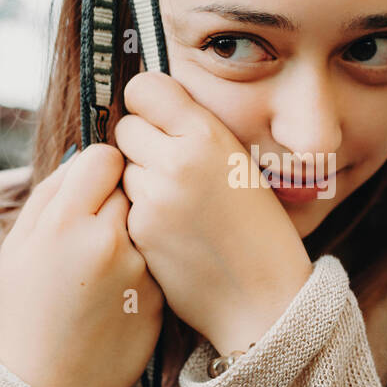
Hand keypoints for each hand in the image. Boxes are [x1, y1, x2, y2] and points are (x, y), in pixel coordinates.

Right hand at [0, 144, 163, 386]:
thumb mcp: (18, 246)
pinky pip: (157, 261)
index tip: (93, 188)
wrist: (46, 386)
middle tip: (91, 236)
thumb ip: (51, 193)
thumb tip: (88, 158)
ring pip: (147, 224)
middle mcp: (105, 240)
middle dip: (115, 202)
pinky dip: (142, 270)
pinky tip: (115, 297)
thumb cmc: (26, 310)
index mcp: (63, 222)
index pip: (104, 157)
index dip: (100, 169)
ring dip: (131, 236)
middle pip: (130, 187)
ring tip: (100, 273)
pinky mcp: (159, 296)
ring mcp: (137, 270)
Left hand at [114, 71, 312, 354]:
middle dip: (141, 145)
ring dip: (139, 181)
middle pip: (126, 128)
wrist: (265, 298)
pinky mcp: (139, 229)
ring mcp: (154, 196)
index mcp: (209, 134)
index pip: (144, 88)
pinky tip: (170, 231)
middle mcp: (177, 159)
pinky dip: (139, 213)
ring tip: (176, 206)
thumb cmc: (260, 231)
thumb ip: (198, 135)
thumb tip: (151, 113)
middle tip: (169, 170)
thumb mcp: (241, 165)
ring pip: (121, 168)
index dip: (148, 105)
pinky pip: (124, 204)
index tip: (157, 122)